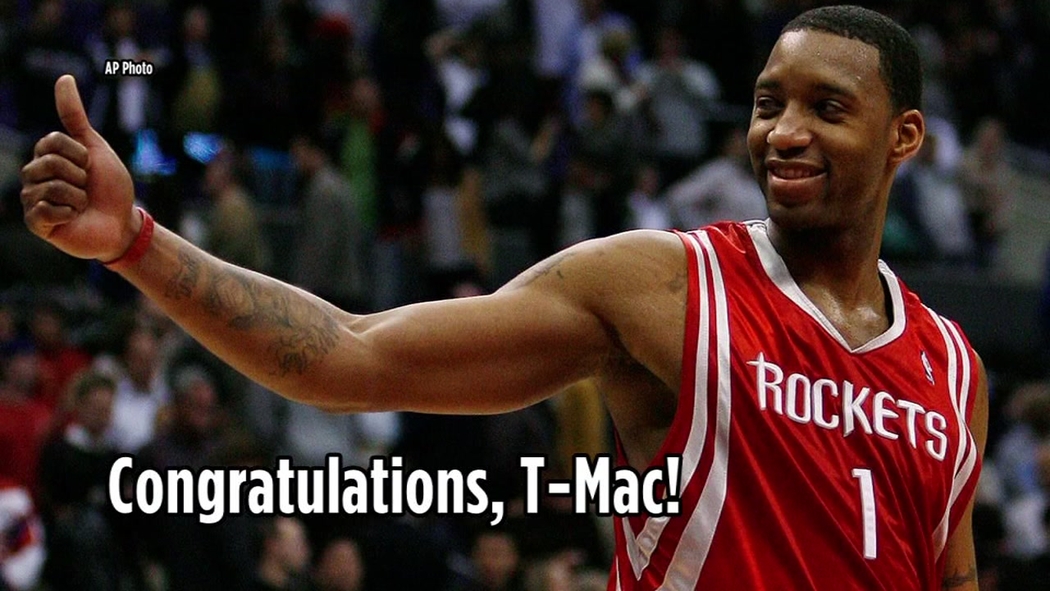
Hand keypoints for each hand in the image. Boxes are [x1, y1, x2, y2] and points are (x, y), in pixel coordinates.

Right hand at [21, 75, 137, 261]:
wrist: (122, 224)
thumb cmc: (110, 188)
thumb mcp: (96, 147)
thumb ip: (75, 116)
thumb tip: (64, 78)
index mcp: (46, 156)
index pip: (53, 141)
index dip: (80, 154)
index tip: (89, 167)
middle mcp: (34, 176)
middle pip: (50, 162)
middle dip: (80, 177)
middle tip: (87, 189)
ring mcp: (32, 200)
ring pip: (50, 187)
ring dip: (78, 197)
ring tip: (82, 205)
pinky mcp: (36, 223)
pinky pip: (46, 210)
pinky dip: (68, 214)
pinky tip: (72, 218)